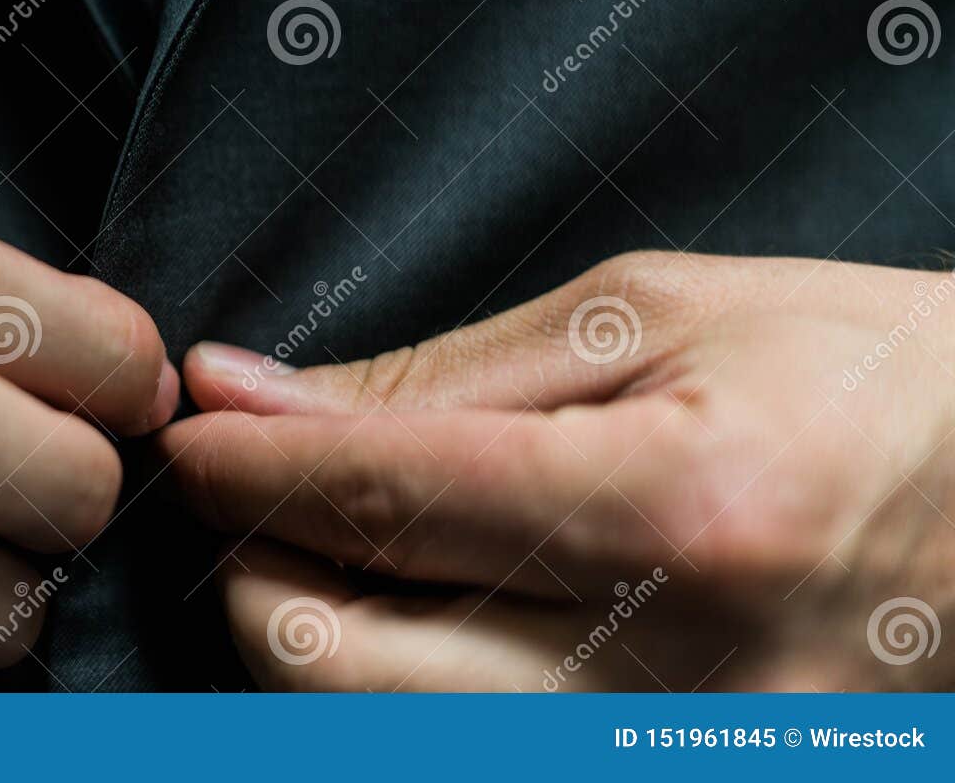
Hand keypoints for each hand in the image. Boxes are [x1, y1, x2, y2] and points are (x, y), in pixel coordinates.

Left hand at [159, 252, 954, 690]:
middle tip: (258, 485)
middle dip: (256, 566)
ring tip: (344, 540)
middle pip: (336, 668)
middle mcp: (673, 682)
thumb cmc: (863, 371)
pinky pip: (464, 751)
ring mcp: (678, 766)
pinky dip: (401, 689)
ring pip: (377, 735)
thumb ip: (441, 377)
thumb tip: (262, 398)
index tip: (190, 425)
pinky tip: (423, 607)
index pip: (375, 504)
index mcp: (676, 512)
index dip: (244, 464)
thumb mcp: (659, 316)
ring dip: (318, 634)